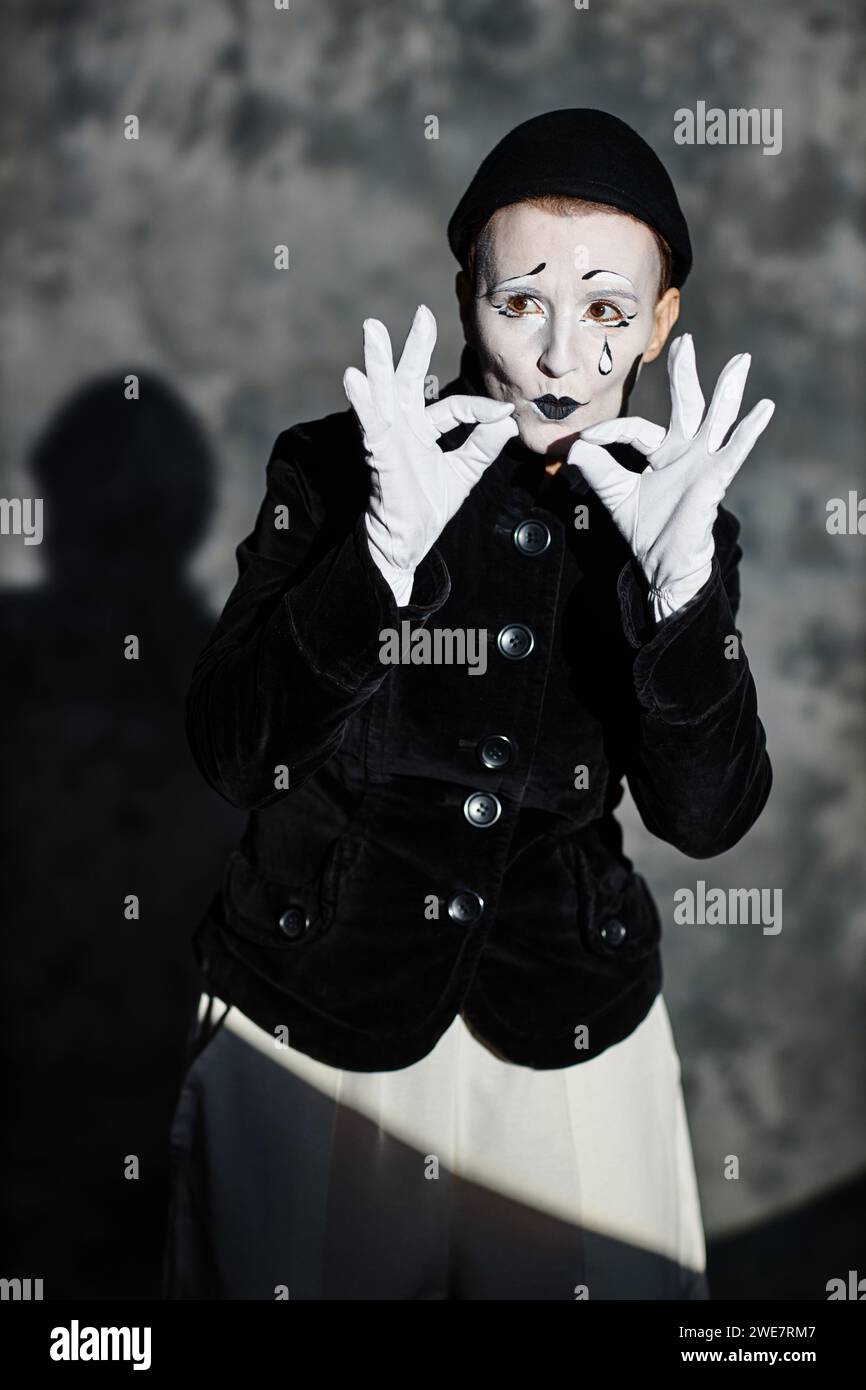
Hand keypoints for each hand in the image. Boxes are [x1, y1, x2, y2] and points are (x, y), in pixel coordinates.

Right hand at [343, 304, 518, 604]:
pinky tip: (353, 379)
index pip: (455, 407)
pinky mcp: (379, 454)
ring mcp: (389, 438)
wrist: (405, 544)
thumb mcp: (464, 474)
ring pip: (384, 391)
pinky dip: (362, 401)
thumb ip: (482, 448)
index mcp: (422, 430)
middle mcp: (403, 428)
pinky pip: (371, 424)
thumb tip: (507, 423)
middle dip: (413, 347)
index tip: (504, 414)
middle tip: (420, 313)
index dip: (481, 410)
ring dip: (378, 360)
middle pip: (408, 380)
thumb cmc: (426, 509)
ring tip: (372, 329)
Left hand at [566, 334, 774, 622]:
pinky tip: (764, 407)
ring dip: (727, 389)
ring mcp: (704, 463)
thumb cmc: (647, 531)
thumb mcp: (616, 496)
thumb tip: (574, 448)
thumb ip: (598, 470)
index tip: (587, 439)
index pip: (636, 428)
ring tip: (740, 361)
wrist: (665, 565)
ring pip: (717, 418)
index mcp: (662, 453)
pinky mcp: (716, 479)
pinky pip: (734, 450)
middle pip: (687, 404)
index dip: (611, 430)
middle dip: (685, 373)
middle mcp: (686, 451)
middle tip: (685, 341)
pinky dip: (749, 430)